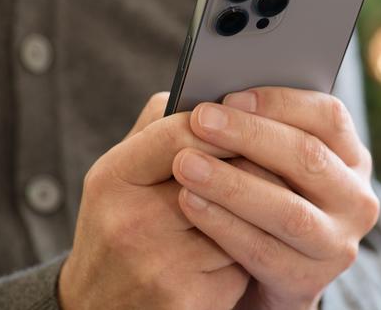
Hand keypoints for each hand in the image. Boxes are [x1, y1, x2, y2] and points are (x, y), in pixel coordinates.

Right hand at [59, 93, 248, 309]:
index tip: (251, 116)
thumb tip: (206, 93)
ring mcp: (160, 263)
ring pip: (243, 217)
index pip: (181, 134)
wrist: (99, 307)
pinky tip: (244, 247)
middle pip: (223, 174)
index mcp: (114, 178)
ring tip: (265, 200)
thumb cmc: (121, 227)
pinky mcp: (189, 298)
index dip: (224, 123)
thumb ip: (157, 130)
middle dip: (257, 163)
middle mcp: (132, 221)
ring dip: (261, 208)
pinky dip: (251, 250)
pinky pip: (244, 260)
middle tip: (280, 153)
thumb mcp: (121, 176)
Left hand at [172, 88, 379, 309]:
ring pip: (288, 210)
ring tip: (185, 163)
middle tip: (200, 121)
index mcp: (351, 157)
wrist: (269, 274)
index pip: (329, 116)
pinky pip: (264, 250)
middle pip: (308, 157)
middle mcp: (355, 197)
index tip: (230, 96)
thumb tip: (216, 98)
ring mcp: (337, 242)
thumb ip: (260, 131)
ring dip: (232, 183)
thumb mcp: (274, 164)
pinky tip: (190, 202)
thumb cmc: (265, 198)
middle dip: (250, 136)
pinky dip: (224, 224)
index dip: (281, 102)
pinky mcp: (309, 279)